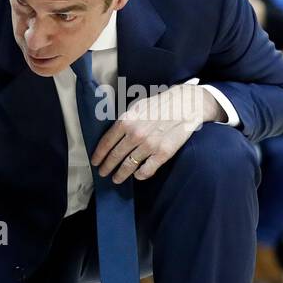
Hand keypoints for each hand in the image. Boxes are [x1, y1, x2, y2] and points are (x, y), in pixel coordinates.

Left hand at [92, 83, 219, 183]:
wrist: (186, 104)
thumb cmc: (159, 104)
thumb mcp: (137, 107)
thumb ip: (124, 121)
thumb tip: (111, 136)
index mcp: (126, 121)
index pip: (106, 143)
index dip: (98, 155)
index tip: (95, 162)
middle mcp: (135, 134)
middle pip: (115, 156)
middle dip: (107, 167)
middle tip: (103, 173)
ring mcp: (149, 145)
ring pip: (129, 166)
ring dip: (120, 174)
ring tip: (117, 178)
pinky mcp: (163, 152)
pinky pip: (147, 170)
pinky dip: (140, 175)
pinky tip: (137, 176)